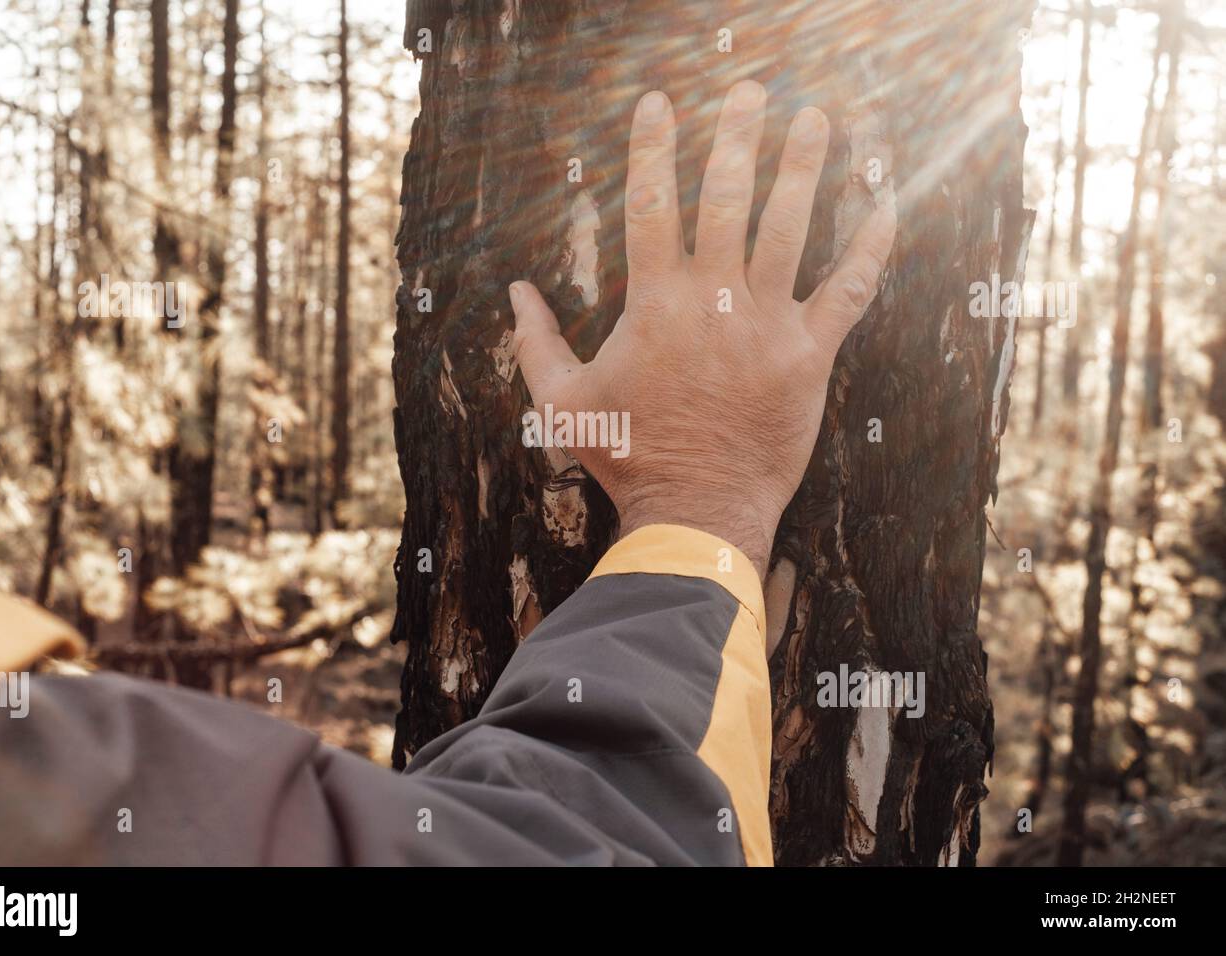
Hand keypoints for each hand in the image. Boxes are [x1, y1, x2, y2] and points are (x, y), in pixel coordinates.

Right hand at [510, 80, 895, 575]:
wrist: (696, 511)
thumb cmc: (625, 458)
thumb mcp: (561, 401)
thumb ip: (535, 342)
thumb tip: (514, 291)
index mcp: (653, 304)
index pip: (649, 205)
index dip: (650, 148)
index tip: (656, 103)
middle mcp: (712, 300)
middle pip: (726, 198)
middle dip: (736, 136)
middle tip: (750, 90)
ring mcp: (766, 324)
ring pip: (790, 228)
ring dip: (802, 167)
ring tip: (816, 119)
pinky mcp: (809, 354)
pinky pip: (848, 288)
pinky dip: (869, 245)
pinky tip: (884, 202)